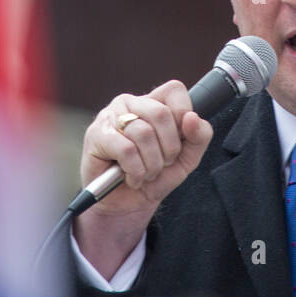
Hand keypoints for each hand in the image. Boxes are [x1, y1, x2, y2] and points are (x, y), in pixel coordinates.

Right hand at [73, 80, 213, 280]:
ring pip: (143, 133)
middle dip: (169, 148)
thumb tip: (192, 118)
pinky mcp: (97, 135)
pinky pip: (126, 150)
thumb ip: (199, 137)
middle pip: (161, 113)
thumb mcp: (186, 159)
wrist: (127, 205)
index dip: (184, 114)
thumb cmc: (155, 177)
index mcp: (153, 102)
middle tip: (162, 164)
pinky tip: (132, 177)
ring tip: (146, 174)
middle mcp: (130, 103)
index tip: (181, 141)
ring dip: (152, 164)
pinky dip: (135, 171)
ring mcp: (111, 116)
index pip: (174, 90)